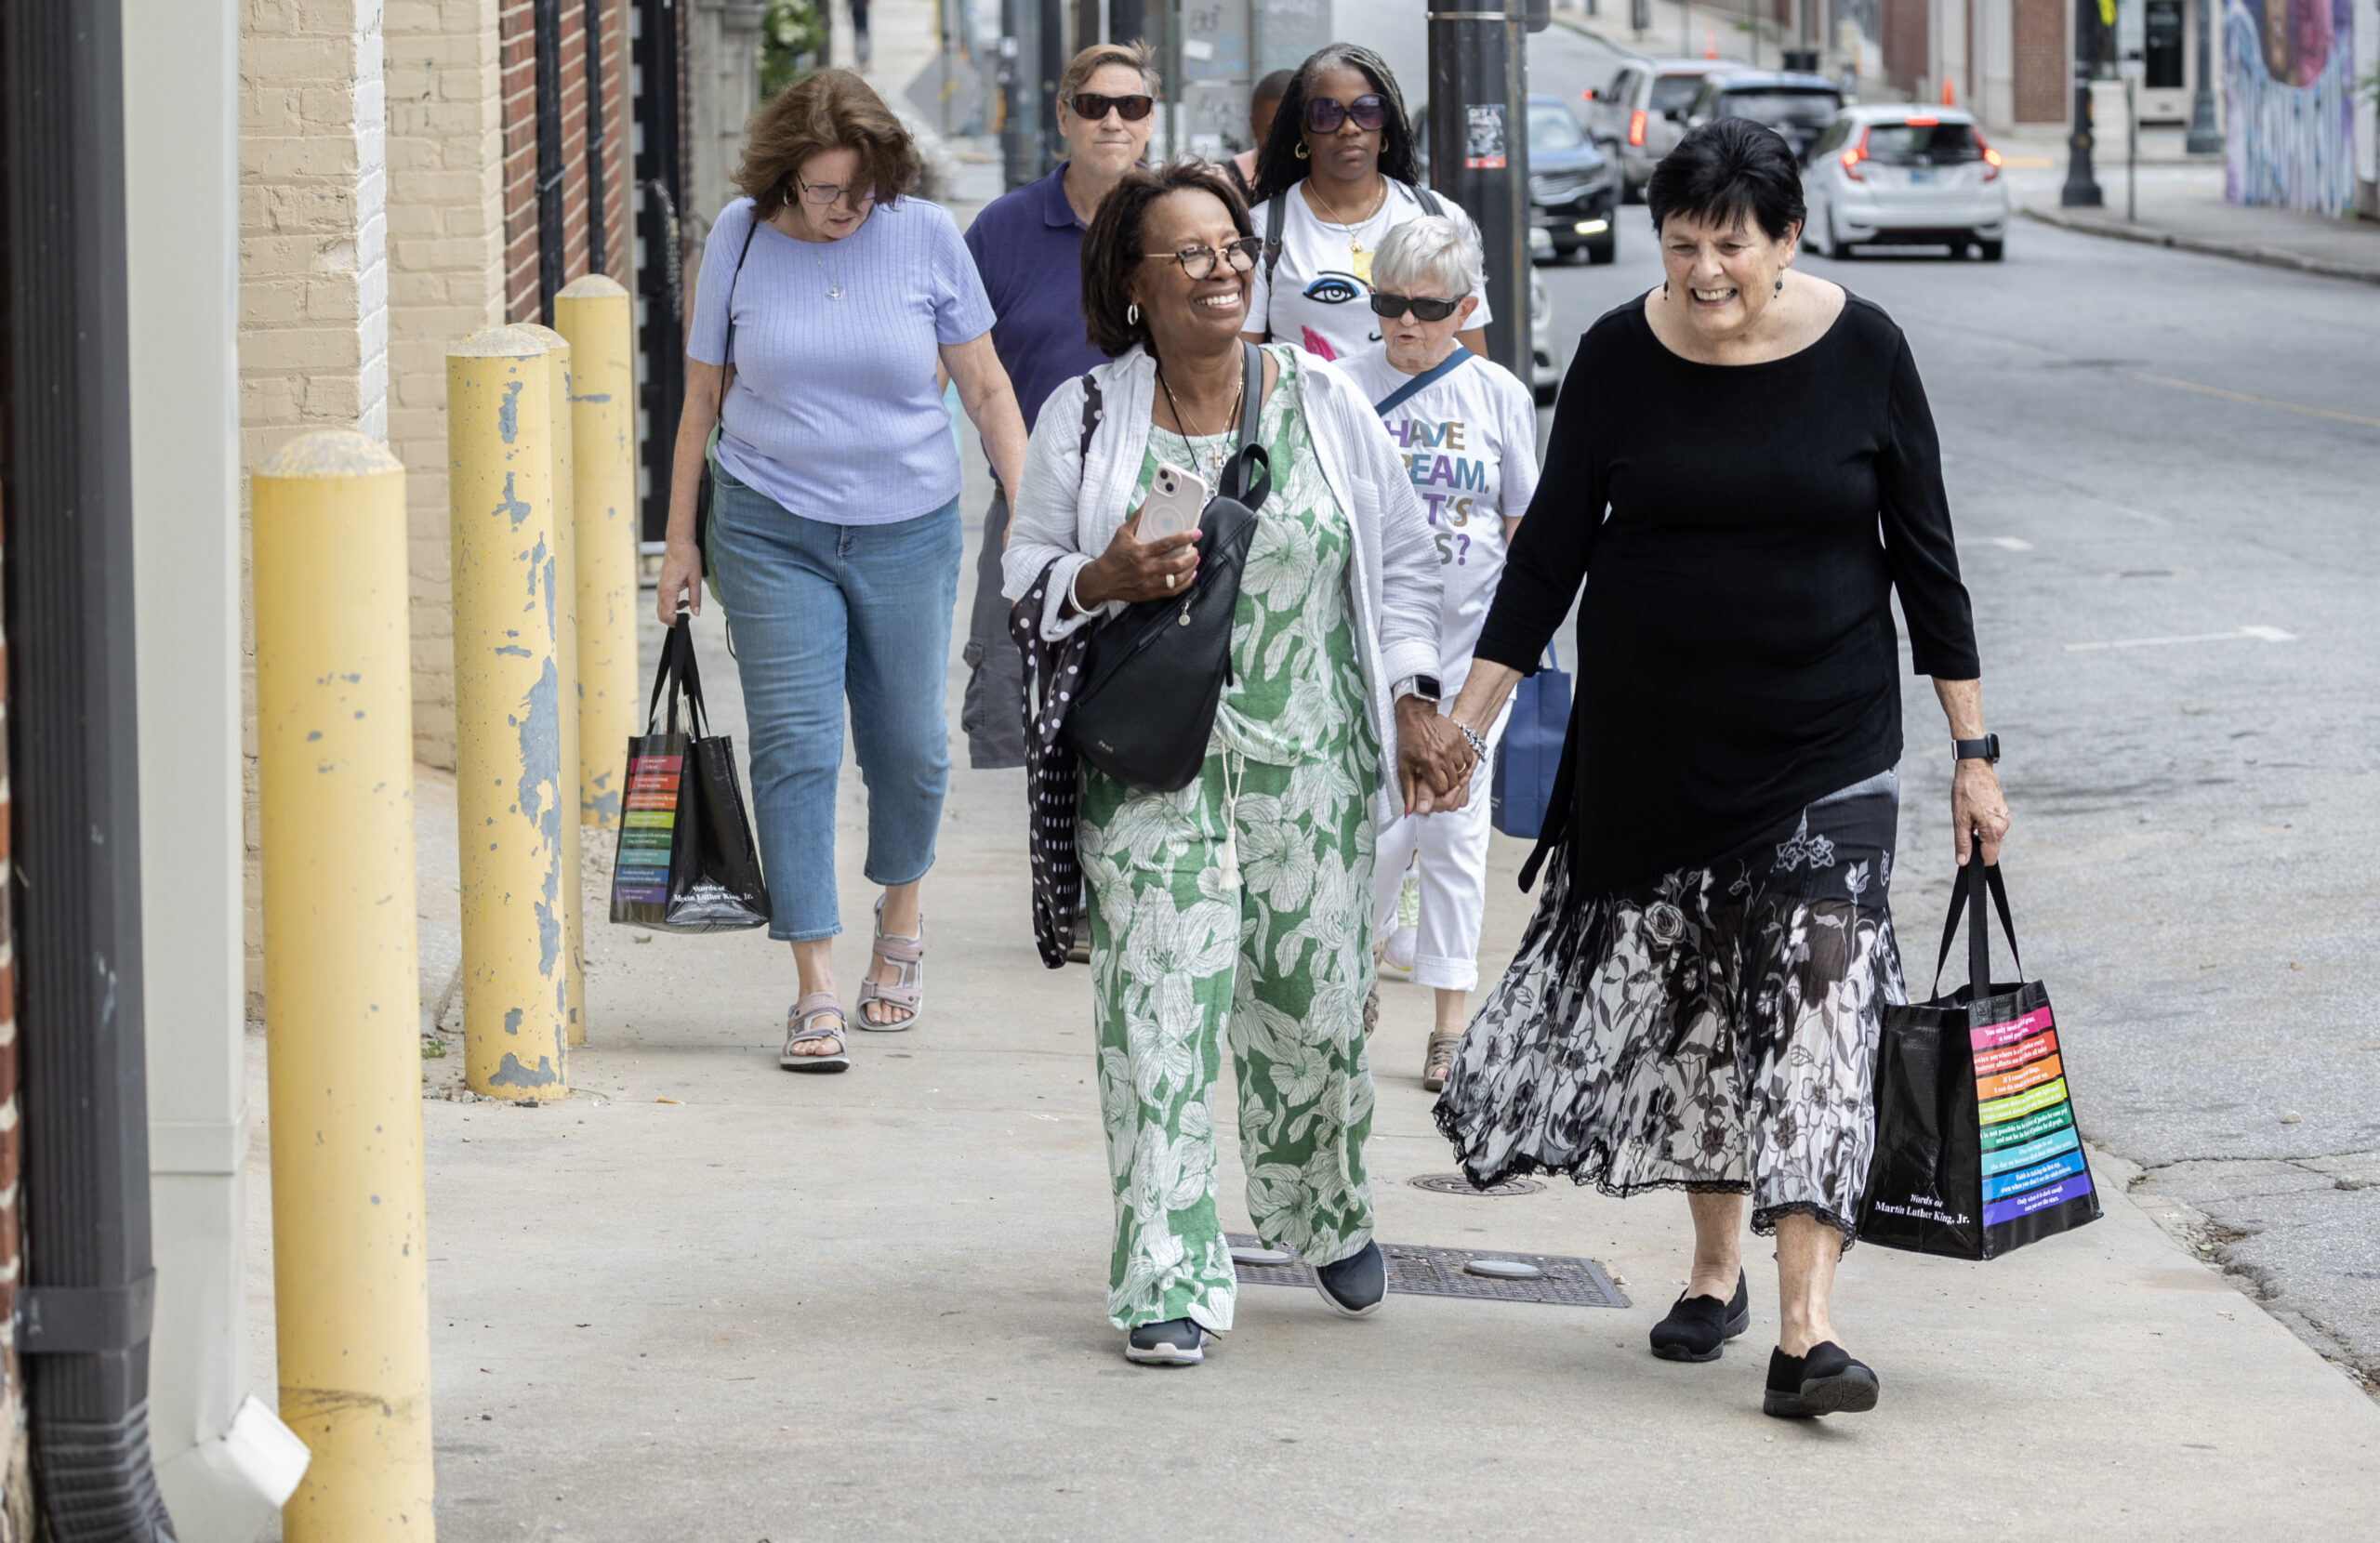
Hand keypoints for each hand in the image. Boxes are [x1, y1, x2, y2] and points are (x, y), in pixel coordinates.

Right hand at [656, 538, 702, 625]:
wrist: (679, 543)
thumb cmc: (688, 557)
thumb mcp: (695, 579)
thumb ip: (695, 598)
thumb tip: (696, 613)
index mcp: (669, 590)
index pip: (668, 615)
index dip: (677, 622)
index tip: (688, 619)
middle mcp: (661, 590)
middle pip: (661, 615)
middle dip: (673, 620)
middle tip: (687, 616)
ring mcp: (660, 587)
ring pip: (661, 609)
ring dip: (673, 612)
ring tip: (687, 604)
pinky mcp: (662, 585)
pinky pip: (663, 601)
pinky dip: (672, 605)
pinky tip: (683, 599)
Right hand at [1072, 510, 1199, 610]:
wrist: (1102, 580)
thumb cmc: (1113, 556)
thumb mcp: (1122, 533)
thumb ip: (1137, 518)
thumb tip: (1148, 502)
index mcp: (1141, 552)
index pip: (1168, 544)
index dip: (1185, 538)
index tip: (1196, 533)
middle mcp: (1147, 569)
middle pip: (1177, 563)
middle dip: (1191, 555)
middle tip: (1195, 549)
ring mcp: (1150, 583)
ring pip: (1178, 578)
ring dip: (1191, 568)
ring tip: (1195, 560)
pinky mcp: (1151, 594)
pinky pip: (1174, 590)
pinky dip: (1186, 583)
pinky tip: (1190, 575)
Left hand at [1395, 697, 1472, 816]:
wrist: (1417, 715)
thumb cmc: (1408, 741)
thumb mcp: (1403, 766)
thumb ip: (1409, 790)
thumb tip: (1411, 810)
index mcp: (1429, 763)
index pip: (1441, 789)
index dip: (1437, 791)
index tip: (1432, 787)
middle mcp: (1443, 755)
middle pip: (1453, 783)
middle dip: (1446, 785)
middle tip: (1438, 778)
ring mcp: (1454, 746)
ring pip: (1462, 772)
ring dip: (1455, 775)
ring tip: (1444, 770)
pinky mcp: (1461, 740)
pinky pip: (1468, 761)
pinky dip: (1462, 765)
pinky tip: (1452, 762)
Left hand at [1952, 759, 2009, 866]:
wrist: (1975, 768)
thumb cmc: (1966, 791)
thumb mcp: (1959, 819)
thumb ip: (1963, 843)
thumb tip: (1963, 861)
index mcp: (1995, 829)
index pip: (1990, 857)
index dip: (1977, 859)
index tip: (1966, 853)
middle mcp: (2004, 825)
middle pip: (1991, 847)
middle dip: (1977, 844)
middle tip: (1964, 827)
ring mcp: (2005, 817)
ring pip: (1991, 836)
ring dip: (1979, 833)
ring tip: (1968, 816)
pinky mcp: (2002, 811)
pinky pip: (1993, 826)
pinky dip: (1983, 825)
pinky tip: (1974, 812)